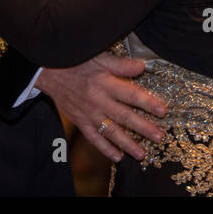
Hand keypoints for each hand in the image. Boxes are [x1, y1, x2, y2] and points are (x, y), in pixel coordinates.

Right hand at [36, 52, 168, 162]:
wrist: (49, 70)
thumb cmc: (77, 60)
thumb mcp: (99, 56)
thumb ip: (121, 64)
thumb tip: (142, 66)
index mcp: (105, 82)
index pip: (131, 94)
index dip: (148, 102)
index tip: (163, 110)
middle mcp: (98, 100)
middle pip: (124, 116)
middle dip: (143, 128)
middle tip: (159, 137)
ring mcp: (89, 113)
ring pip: (110, 131)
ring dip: (127, 143)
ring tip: (142, 153)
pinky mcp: (80, 121)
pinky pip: (94, 138)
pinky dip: (105, 148)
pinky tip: (117, 157)